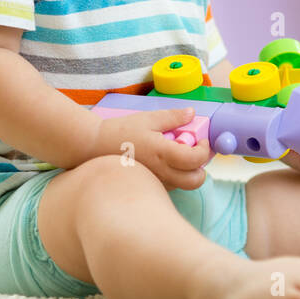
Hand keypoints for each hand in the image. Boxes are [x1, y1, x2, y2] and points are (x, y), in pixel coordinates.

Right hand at [95, 107, 210, 190]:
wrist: (95, 147)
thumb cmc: (120, 131)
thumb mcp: (148, 118)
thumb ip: (173, 117)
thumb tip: (192, 113)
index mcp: (163, 153)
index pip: (196, 160)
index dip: (204, 150)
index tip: (201, 140)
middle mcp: (161, 172)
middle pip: (195, 181)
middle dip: (201, 168)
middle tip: (195, 153)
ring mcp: (155, 182)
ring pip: (184, 185)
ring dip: (188, 172)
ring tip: (177, 154)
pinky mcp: (149, 186)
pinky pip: (171, 185)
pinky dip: (175, 175)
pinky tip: (164, 161)